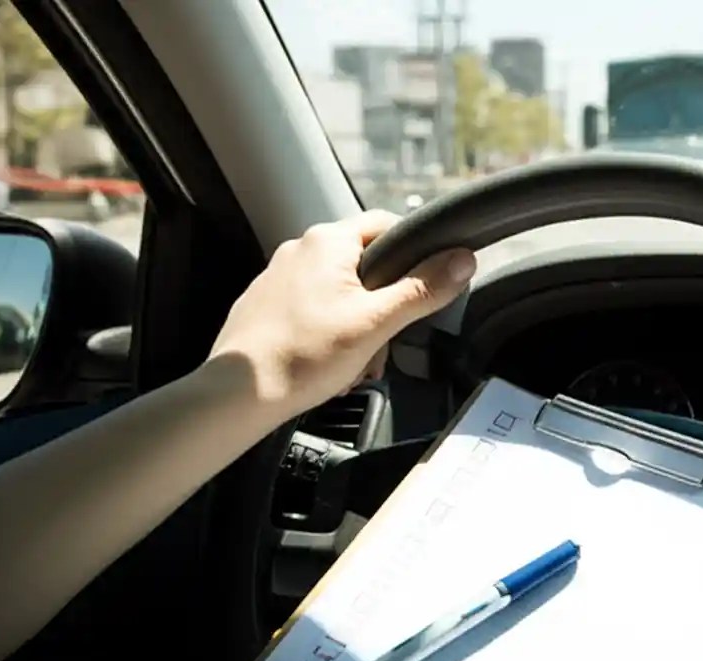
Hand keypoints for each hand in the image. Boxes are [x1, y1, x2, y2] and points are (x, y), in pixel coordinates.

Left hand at [208, 209, 475, 418]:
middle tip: (388, 340)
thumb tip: (464, 260)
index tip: (427, 287)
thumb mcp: (376, 323)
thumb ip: (422, 290)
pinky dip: (329, 332)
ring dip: (358, 324)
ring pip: (340, 291)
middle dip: (384, 304)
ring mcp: (279, 275)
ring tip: (357, 362)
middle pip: (365, 263)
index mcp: (328, 241)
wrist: (239, 394)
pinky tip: (329, 363)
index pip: (388, 224)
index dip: (415, 252)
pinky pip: (313, 308)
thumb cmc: (306, 355)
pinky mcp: (266, 304)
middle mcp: (300, 248)